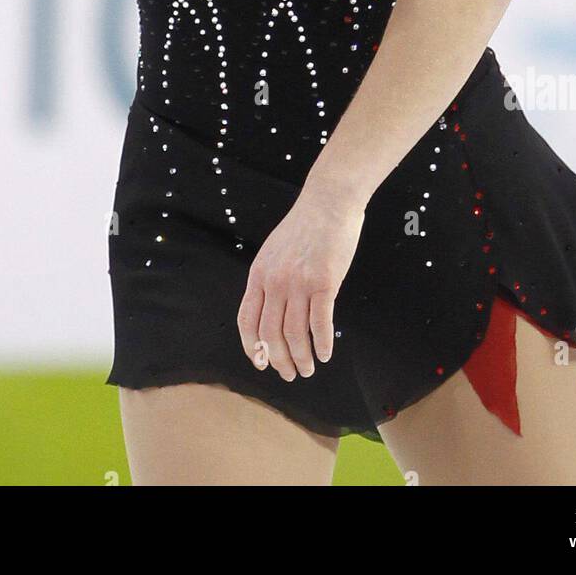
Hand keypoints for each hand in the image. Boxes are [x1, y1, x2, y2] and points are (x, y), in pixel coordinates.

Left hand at [237, 188, 365, 381]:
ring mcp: (299, 282)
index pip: (247, 320)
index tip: (261, 363)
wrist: (328, 201)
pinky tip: (326, 353)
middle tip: (290, 374)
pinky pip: (321, 323)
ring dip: (302, 358)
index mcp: (259, 274)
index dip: (252, 347)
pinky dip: (323, 344)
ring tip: (310, 368)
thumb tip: (271, 313)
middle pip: (271, 334)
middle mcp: (275, 281)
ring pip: (295, 334)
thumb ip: (270, 280)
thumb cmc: (305, 226)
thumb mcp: (274, 251)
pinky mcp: (325, 282)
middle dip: (279, 361)